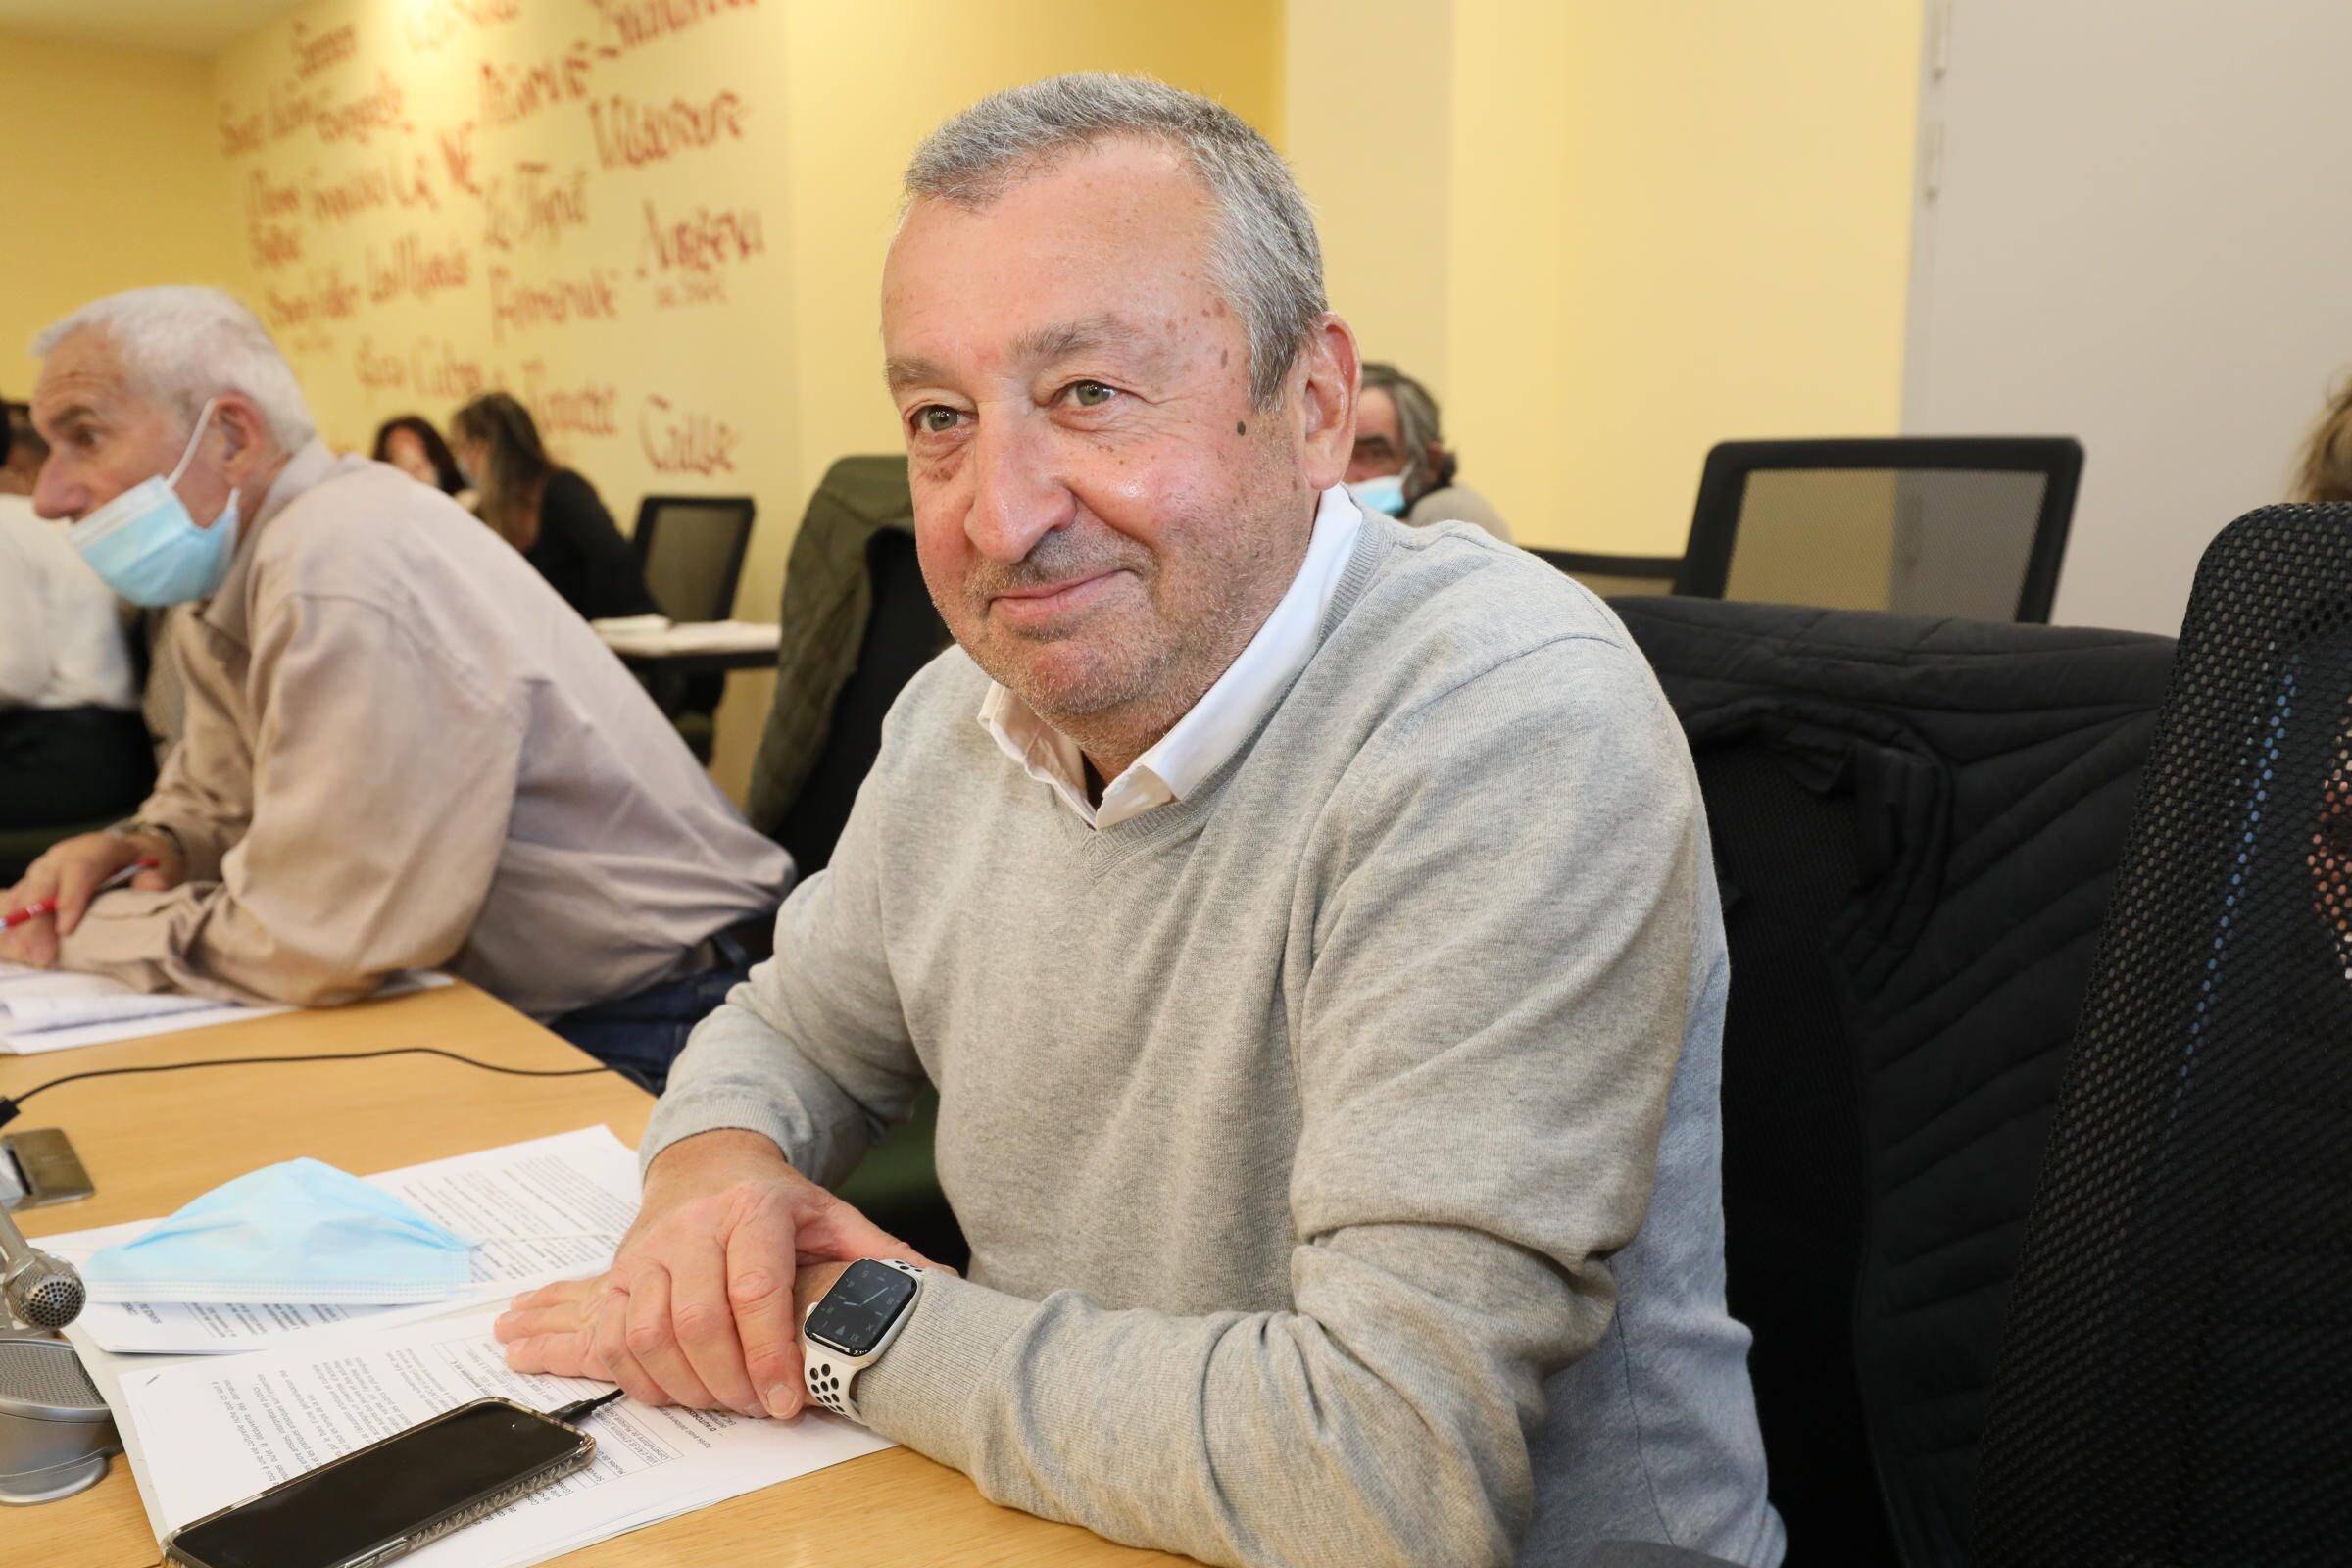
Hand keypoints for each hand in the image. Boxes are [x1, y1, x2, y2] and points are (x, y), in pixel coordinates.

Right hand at [0, 830, 183, 966]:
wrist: (125, 854)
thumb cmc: (140, 867)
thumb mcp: (156, 869)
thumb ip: (155, 880)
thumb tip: (153, 888)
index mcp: (96, 848)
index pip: (80, 869)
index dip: (71, 899)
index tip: (66, 931)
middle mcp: (63, 856)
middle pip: (44, 885)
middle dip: (38, 923)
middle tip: (41, 956)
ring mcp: (44, 869)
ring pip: (25, 895)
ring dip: (23, 929)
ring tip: (29, 958)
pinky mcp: (33, 883)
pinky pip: (17, 903)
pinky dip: (15, 926)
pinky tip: (17, 949)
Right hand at [495, 1129, 940, 1419]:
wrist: (706, 1163)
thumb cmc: (777, 1203)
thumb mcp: (833, 1217)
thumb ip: (881, 1254)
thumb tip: (943, 1287)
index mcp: (753, 1208)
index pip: (755, 1290)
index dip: (770, 1354)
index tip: (789, 1401)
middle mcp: (691, 1225)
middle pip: (698, 1321)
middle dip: (730, 1381)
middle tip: (760, 1408)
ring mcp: (646, 1250)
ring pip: (649, 1335)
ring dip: (687, 1385)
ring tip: (726, 1401)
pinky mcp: (614, 1274)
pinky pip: (613, 1339)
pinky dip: (640, 1378)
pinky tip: (677, 1389)